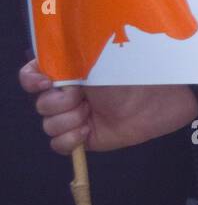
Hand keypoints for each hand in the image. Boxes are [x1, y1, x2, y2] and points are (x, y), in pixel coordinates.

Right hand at [18, 61, 197, 154]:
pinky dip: (69, 139)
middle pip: (41, 103)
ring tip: (91, 112)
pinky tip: (88, 129)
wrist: (158, 100)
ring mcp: (78, 116)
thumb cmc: (131, 73)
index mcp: (71, 70)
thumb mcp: (95, 59)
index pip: (33, 76)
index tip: (46, 82)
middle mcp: (71, 93)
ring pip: (49, 125)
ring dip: (68, 119)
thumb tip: (43, 70)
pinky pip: (59, 145)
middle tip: (84, 96)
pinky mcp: (87, 137)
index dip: (33, 81)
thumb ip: (66, 60)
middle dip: (60, 101)